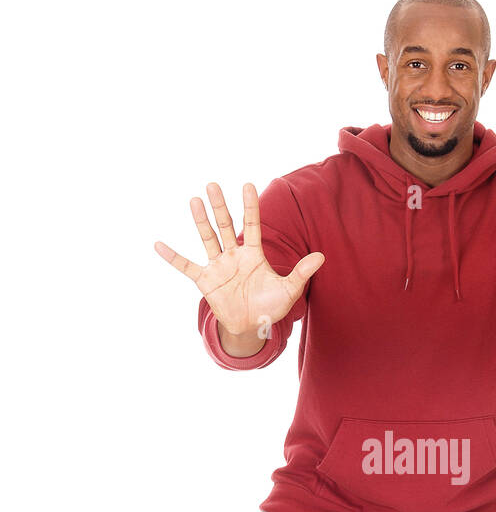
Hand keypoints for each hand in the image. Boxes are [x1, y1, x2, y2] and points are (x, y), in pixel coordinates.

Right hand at [154, 181, 323, 337]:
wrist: (252, 327)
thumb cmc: (271, 306)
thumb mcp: (289, 290)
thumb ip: (301, 272)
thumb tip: (322, 256)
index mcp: (253, 254)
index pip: (252, 225)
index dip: (250, 206)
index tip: (248, 185)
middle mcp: (234, 255)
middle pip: (225, 225)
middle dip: (220, 206)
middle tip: (213, 184)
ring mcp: (218, 266)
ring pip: (207, 238)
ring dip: (200, 221)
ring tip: (194, 200)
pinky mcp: (205, 281)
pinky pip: (186, 266)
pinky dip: (172, 257)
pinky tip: (158, 244)